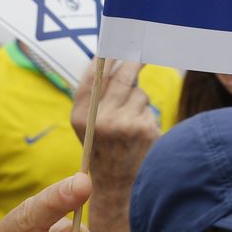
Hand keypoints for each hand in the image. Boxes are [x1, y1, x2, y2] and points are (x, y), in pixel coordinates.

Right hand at [70, 61, 158, 191]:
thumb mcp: (87, 126)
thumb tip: (111, 56)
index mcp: (80, 115)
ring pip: (140, 93)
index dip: (108, 54)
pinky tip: (140, 138)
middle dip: (134, 62)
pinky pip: (150, 110)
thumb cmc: (103, 152)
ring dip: (139, 102)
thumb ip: (95, 96)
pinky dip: (148, 119)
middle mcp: (99, 118)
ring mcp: (123, 124)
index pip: (94, 73)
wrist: (118, 191)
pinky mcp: (145, 131)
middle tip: (142, 53)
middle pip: (123, 75)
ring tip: (130, 127)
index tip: (119, 41)